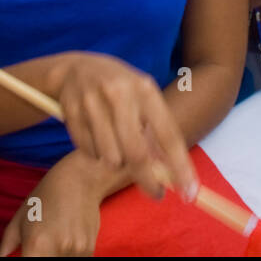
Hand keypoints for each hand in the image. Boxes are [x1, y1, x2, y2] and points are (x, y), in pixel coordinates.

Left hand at [0, 152, 103, 255]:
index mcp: (36, 244)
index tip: (26, 254)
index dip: (25, 260)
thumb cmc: (45, 197)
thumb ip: (6, 247)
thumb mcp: (19, 219)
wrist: (80, 179)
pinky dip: (67, 257)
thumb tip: (1, 260)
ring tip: (53, 241)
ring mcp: (76, 251)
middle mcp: (58, 249)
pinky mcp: (89, 250)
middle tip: (37, 248)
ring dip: (54, 258)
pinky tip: (65, 242)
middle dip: (39, 257)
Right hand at [53, 52, 195, 199]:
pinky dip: (95, 153)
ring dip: (117, 161)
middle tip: (156, 193)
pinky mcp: (72, 114)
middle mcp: (119, 94)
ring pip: (111, 157)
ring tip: (116, 145)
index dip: (180, 166)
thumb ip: (156, 128)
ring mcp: (93, 103)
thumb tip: (172, 172)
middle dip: (148, 180)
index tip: (189, 192)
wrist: (75, 68)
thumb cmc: (120, 88)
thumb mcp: (142, 96)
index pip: (167, 134)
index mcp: (144, 89)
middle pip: (136, 153)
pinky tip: (96, 135)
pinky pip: (89, 152)